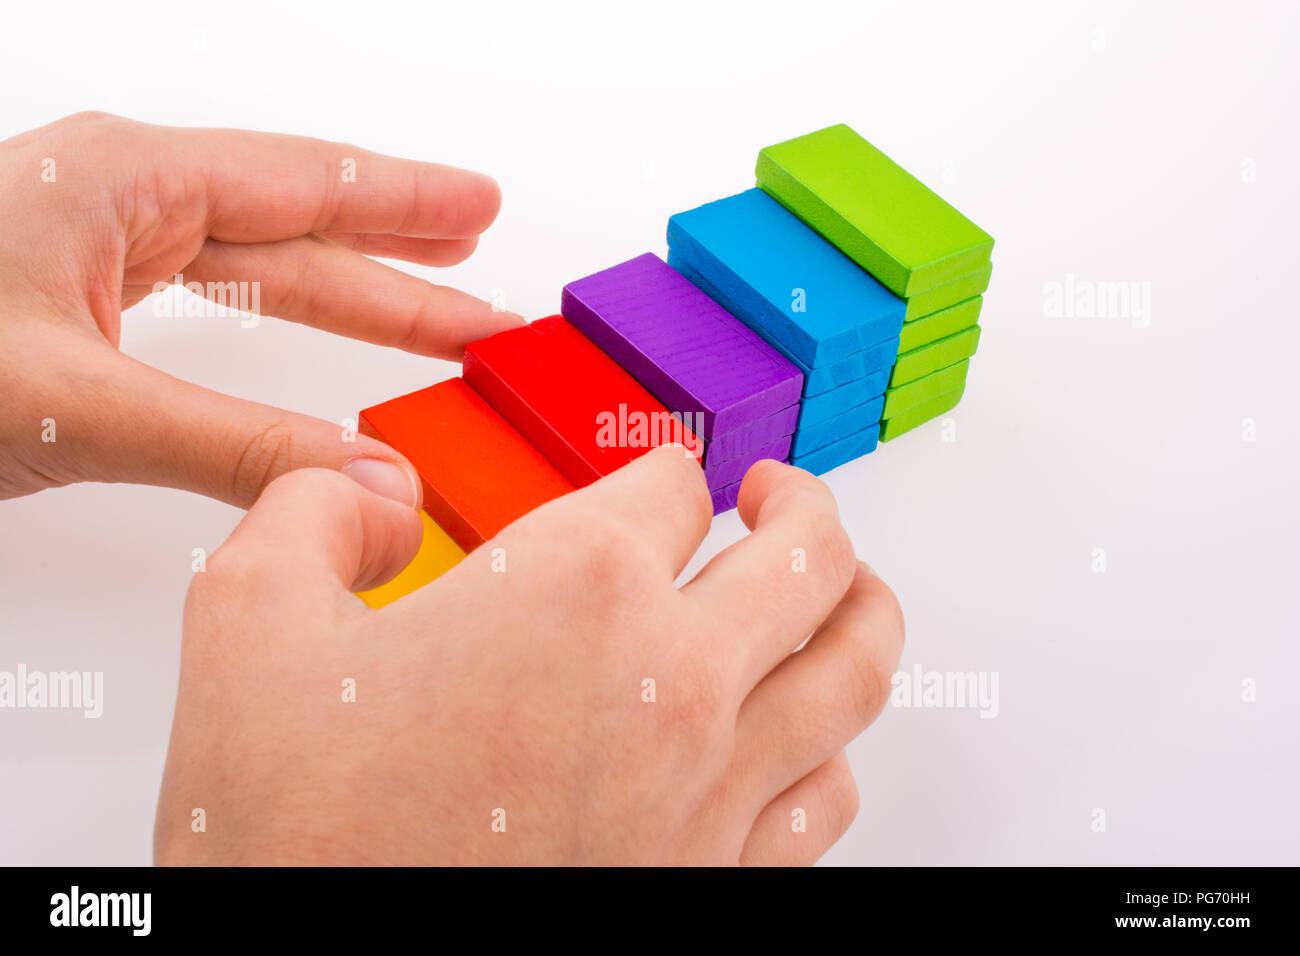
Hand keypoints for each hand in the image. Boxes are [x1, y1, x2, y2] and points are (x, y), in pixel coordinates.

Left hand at [0, 112, 521, 504]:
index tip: (481, 206)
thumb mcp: (73, 404)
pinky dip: (281, 326)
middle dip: (401, 258)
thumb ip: (234, 445)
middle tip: (486, 286)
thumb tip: (369, 479)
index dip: (407, 198)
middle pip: (299, 222)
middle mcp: (117, 199)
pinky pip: (210, 301)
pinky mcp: (72, 299)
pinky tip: (310, 337)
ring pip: (259, 262)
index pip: (307, 180)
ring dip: (351, 290)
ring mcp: (92, 246)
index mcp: (125, 181)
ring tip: (431, 307)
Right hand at [155, 448, 904, 864]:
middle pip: (804, 559)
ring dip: (859, 611)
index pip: (669, 484)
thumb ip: (309, 514)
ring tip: (847, 589)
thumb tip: (362, 494)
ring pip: (852, 672)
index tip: (655, 471)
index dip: (662, 464)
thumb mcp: (247, 626)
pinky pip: (826, 796)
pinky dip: (830, 748)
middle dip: (804, 506)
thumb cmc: (301, 837)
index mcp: (576, 590)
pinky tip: (806, 741)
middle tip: (787, 493)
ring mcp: (711, 790)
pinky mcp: (719, 880)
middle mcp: (672, 682)